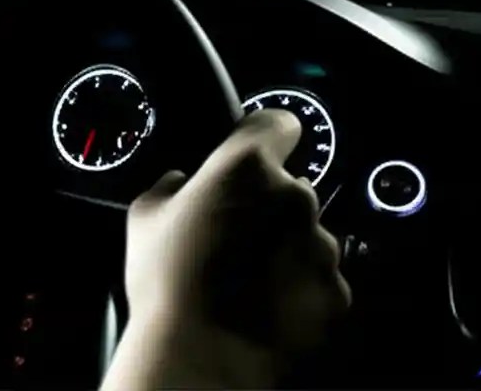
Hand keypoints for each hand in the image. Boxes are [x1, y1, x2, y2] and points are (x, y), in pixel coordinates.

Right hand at [106, 110, 350, 389]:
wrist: (201, 356)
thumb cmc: (167, 282)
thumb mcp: (144, 217)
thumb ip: (171, 186)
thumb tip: (182, 183)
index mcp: (246, 168)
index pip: (277, 123)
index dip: (265, 136)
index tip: (255, 152)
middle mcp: (294, 198)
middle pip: (289, 188)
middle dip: (267, 207)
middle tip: (231, 238)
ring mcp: (321, 246)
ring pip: (306, 236)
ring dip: (283, 249)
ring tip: (244, 280)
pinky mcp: (335, 290)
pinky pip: (318, 279)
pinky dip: (298, 288)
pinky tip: (263, 306)